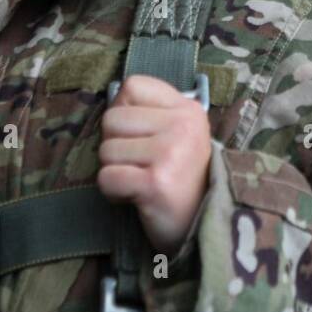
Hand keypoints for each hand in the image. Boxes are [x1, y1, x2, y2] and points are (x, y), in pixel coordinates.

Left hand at [97, 75, 211, 256]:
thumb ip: (152, 113)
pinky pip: (106, 177)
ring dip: (115, 170)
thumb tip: (112, 99)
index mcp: (188, 109)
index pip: (132, 86)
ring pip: (106, 150)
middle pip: (112, 118)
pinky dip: (113, 192)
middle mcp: (182, 126)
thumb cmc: (183, 178)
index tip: (139, 135)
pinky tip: (134, 196)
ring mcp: (170, 153)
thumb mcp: (180, 134)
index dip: (124, 111)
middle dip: (116, 145)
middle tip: (139, 164)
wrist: (205, 225)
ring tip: (140, 180)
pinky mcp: (155, 183)